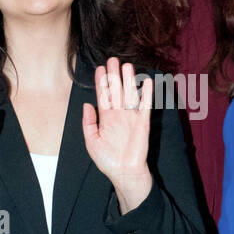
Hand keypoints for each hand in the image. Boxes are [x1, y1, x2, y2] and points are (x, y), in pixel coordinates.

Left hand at [82, 58, 152, 213]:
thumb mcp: (91, 142)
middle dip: (114, 75)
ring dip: (129, 80)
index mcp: (106, 118)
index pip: (103, 95)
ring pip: (130, 94)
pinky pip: (145, 106)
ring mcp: (131, 118)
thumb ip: (88, 123)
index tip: (100, 68)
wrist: (124, 173)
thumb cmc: (107, 160)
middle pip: (117, 91)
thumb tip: (86, 105)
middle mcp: (119, 115)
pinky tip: (147, 82)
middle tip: (113, 60)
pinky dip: (147, 94)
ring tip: (127, 66)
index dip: (101, 82)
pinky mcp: (142, 124)